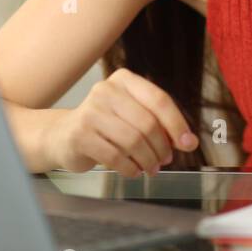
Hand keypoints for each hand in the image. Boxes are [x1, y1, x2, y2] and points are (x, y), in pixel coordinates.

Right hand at [50, 68, 198, 176]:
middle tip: (165, 160)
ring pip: (133, 141)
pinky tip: (133, 170)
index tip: (188, 143)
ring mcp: (91, 112)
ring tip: (150, 168)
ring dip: (147, 160)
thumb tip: (188, 141)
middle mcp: (106, 90)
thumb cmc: (104, 125)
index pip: (159, 100)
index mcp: (124, 80)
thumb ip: (158, 123)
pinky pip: (115, 156)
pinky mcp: (80, 135)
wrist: (63, 135)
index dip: (177, 124)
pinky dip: (130, 168)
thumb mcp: (131, 115)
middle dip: (161, 147)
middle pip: (147, 123)